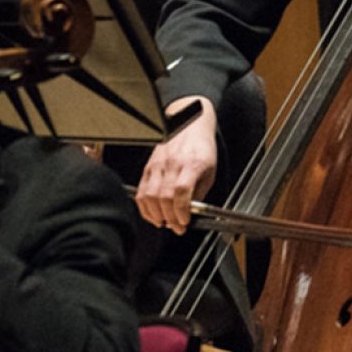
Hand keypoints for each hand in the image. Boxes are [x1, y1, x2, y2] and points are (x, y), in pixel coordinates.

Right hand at [133, 97, 217, 232]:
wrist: (189, 125)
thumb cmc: (201, 147)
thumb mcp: (210, 171)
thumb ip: (200, 192)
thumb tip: (190, 213)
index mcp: (191, 164)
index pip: (181, 191)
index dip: (181, 210)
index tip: (185, 222)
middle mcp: (172, 164)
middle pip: (164, 196)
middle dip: (170, 218)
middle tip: (177, 227)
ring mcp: (158, 165)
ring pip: (149, 195)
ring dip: (156, 214)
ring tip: (164, 222)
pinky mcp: (148, 167)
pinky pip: (141, 191)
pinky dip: (144, 207)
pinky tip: (152, 214)